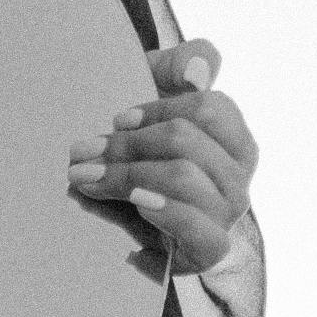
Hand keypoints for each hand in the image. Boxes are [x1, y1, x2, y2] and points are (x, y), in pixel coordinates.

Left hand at [69, 37, 256, 281]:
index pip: (209, 108)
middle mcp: (237, 178)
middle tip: (79, 151)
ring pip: (183, 178)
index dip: (159, 108)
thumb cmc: (134, 151)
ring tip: (83, 178)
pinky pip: (199, 229)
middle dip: (126, 144)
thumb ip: (179, 65)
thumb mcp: (151, 95)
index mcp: (233, 140)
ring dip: (124, 175)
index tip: (116, 119)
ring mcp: (225, 216)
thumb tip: (199, 71)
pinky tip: (132, 205)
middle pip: (186, 142)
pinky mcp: (207, 252)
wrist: (110, 218)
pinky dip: (163, 211)